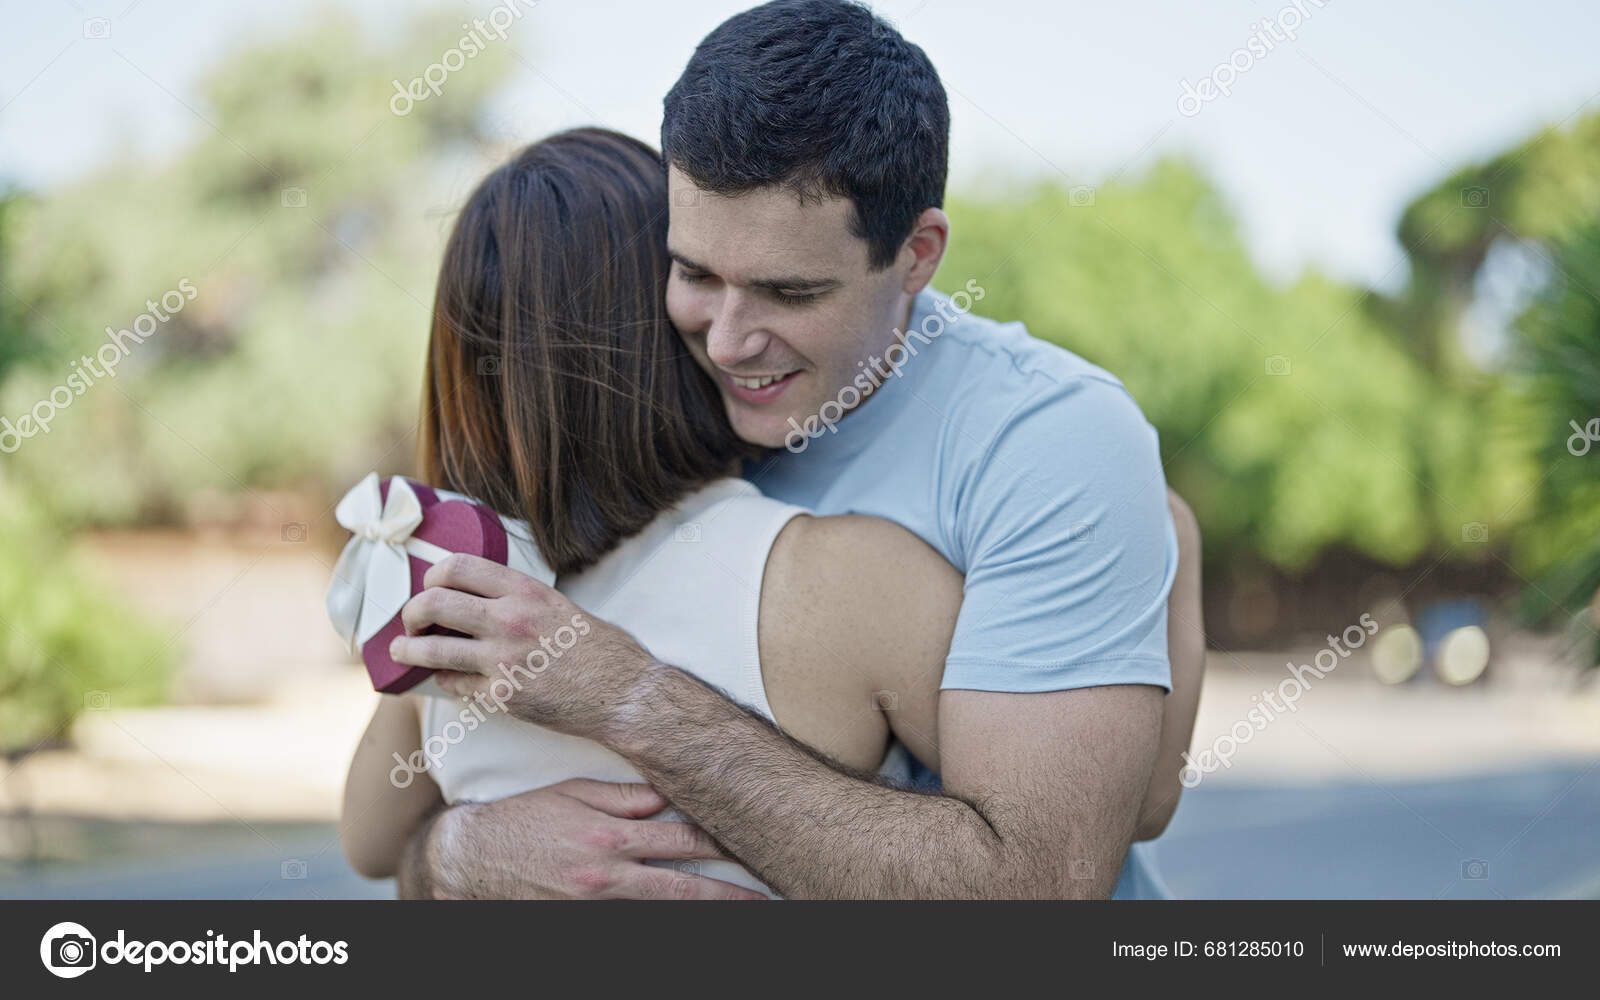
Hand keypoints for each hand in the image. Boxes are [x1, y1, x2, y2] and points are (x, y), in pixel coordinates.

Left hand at [390, 553, 653, 740]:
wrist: (623, 695)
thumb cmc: (602, 650)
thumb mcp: (562, 607)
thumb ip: (521, 600)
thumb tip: (482, 598)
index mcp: (526, 592)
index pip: (458, 567)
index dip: (433, 574)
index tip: (429, 584)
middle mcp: (510, 621)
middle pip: (434, 603)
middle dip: (411, 611)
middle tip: (409, 620)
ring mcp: (502, 660)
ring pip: (432, 649)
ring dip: (409, 649)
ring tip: (402, 651)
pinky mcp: (501, 696)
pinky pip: (455, 684)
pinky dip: (446, 680)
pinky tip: (448, 678)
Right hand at [420, 778, 767, 899]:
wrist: (470, 861)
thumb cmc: (523, 821)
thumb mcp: (573, 794)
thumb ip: (624, 797)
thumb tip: (668, 796)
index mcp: (610, 837)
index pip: (682, 840)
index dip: (723, 844)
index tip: (753, 847)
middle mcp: (607, 877)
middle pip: (685, 890)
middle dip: (731, 896)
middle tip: (766, 900)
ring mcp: (596, 907)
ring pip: (662, 913)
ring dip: (701, 911)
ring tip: (740, 911)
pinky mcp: (583, 922)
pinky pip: (631, 923)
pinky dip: (659, 921)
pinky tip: (686, 916)